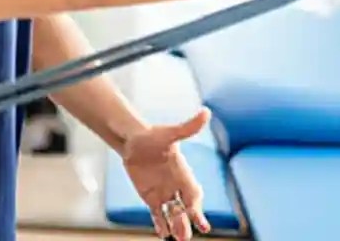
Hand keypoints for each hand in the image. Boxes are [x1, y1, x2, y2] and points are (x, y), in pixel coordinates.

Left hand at [121, 109, 211, 239]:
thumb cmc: (153, 135)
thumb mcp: (169, 133)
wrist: (133, 141)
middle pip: (185, 208)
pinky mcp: (151, 197)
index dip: (197, 207)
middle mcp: (176, 186)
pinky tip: (163, 235)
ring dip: (176, 226)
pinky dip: (161, 224)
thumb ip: (187, 127)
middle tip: (188, 236)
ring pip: (173, 214)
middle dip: (187, 222)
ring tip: (178, 239)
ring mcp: (164, 193)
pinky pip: (158, 214)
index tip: (199, 219)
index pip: (193, 194)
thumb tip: (206, 112)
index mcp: (184, 174)